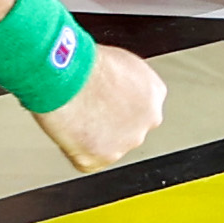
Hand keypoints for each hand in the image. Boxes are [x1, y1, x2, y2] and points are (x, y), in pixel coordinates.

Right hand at [35, 44, 164, 170]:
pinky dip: (75, 150)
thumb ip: (127, 83)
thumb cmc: (87, 64)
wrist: (68, 77)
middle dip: (109, 124)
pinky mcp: (102, 158)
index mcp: (155, 93)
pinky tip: (70, 130)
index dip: (118, 106)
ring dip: (93, 137)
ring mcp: (126, 142)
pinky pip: (87, 160)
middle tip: (88, 110)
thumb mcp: (121, 63)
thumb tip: (117, 88)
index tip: (105, 102)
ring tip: (75, 117)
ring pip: (109, 146)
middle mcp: (148, 120)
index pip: (141, 108)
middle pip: (128, 129)